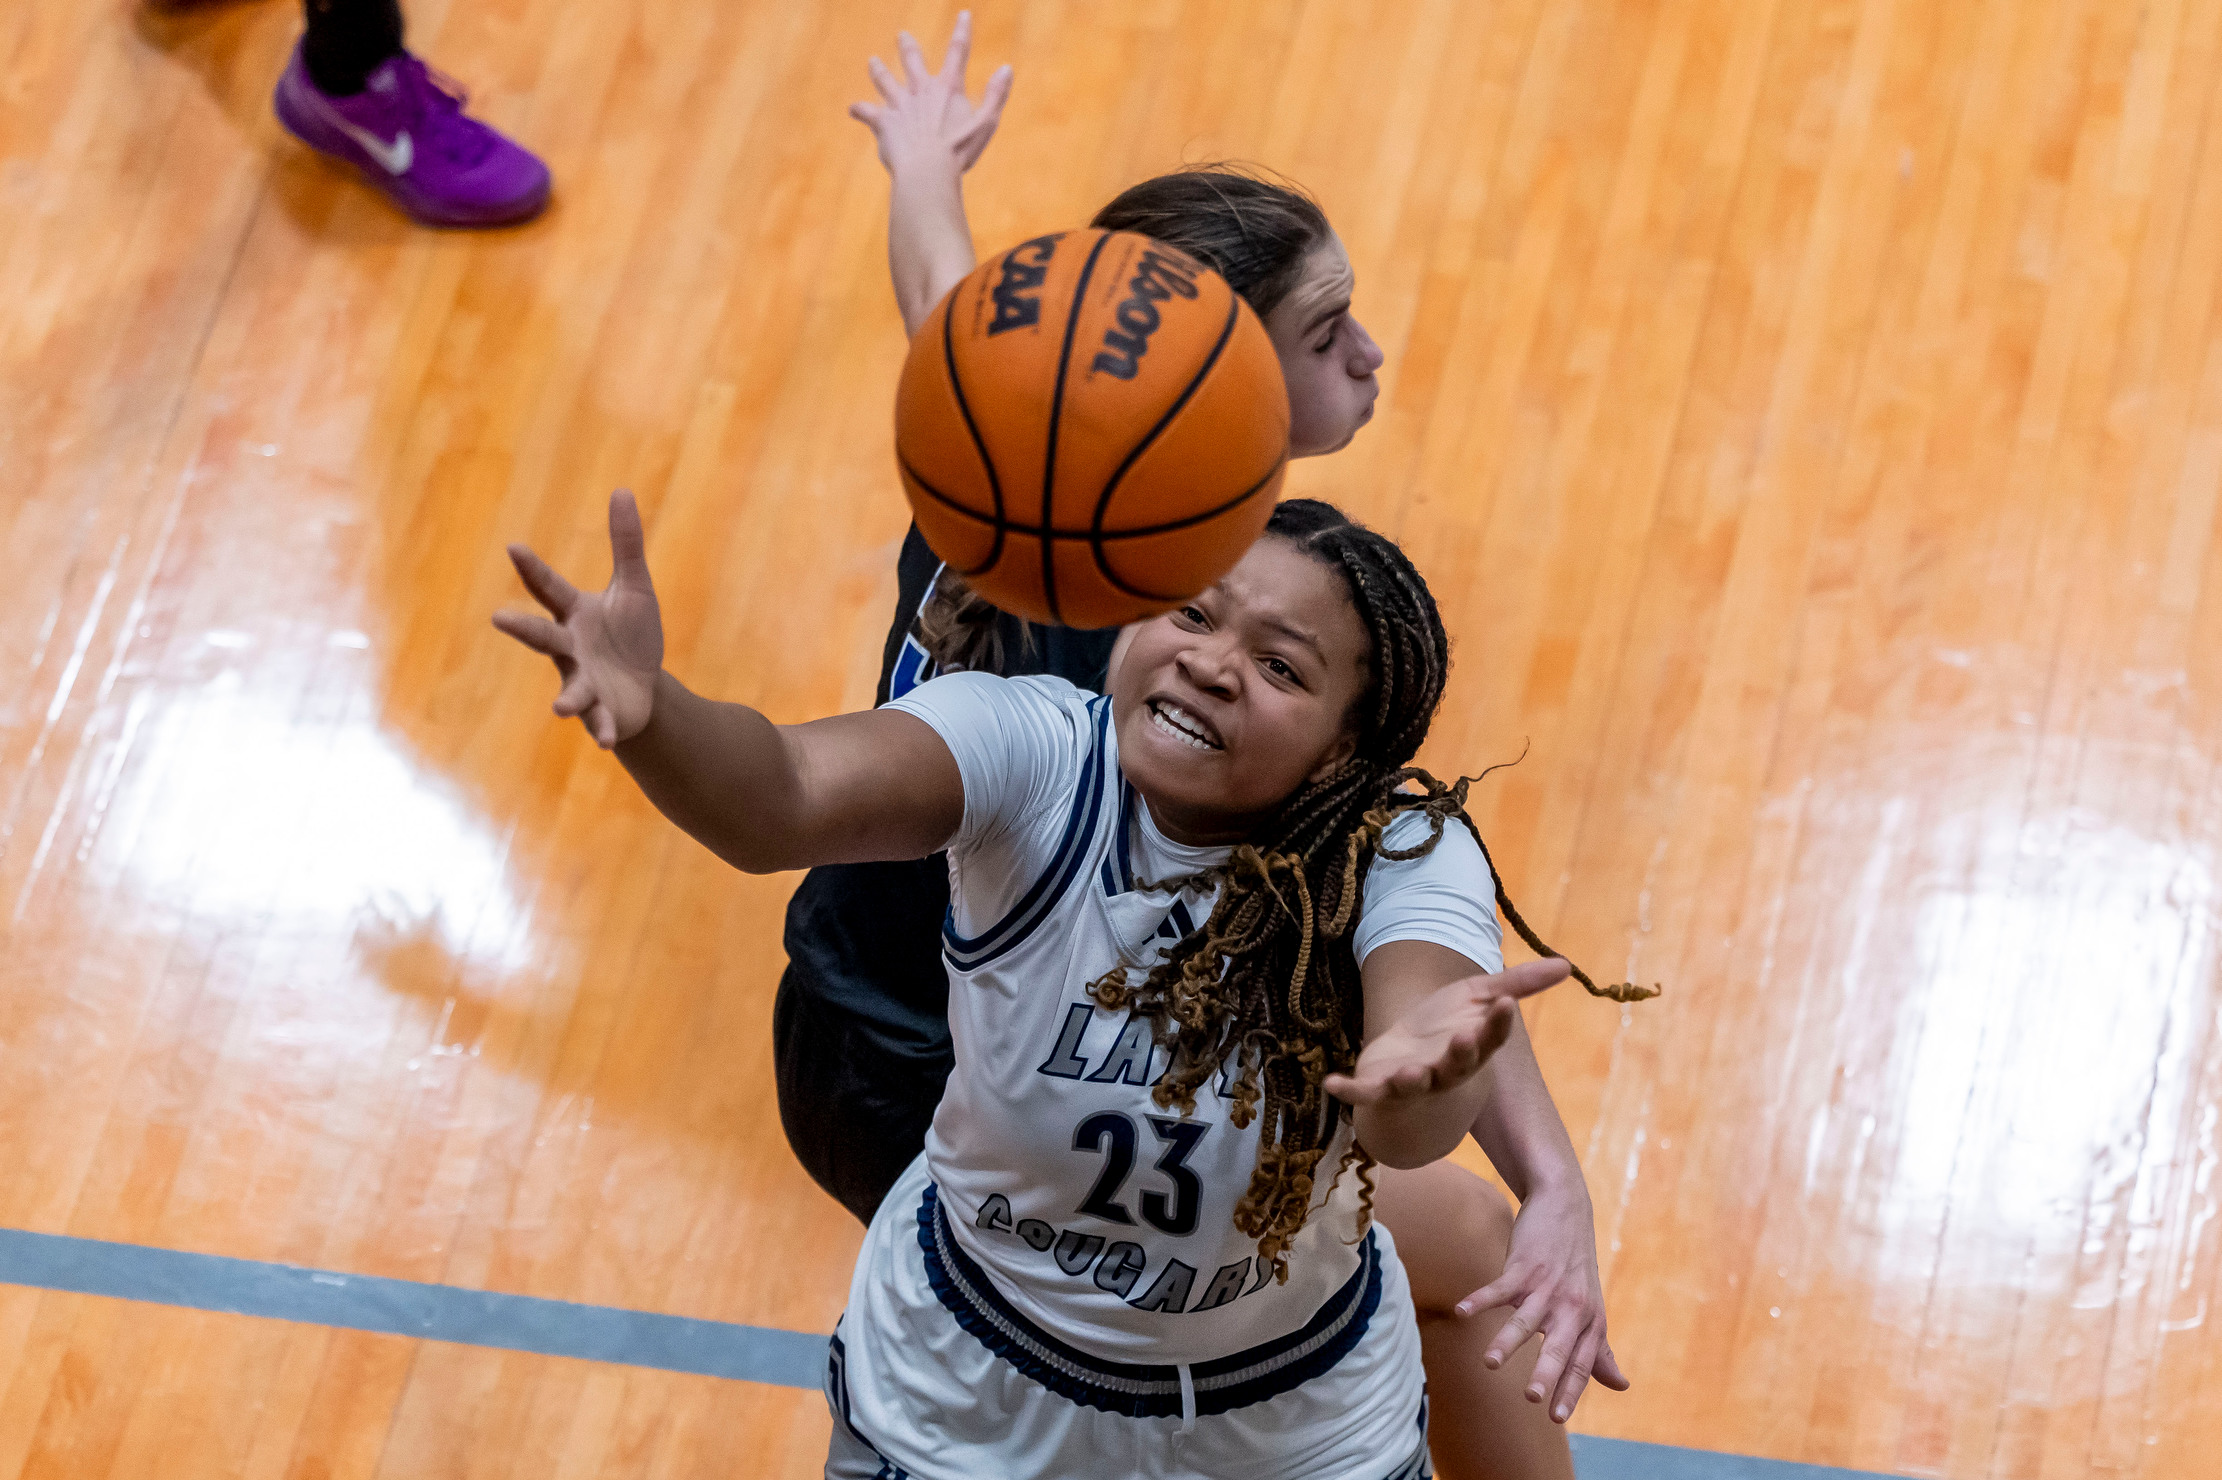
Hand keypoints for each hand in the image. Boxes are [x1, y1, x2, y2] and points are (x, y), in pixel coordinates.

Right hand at [492, 489, 663, 749]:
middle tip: (498, 619)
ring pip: (570, 688)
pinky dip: (603, 729)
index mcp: (574, 614)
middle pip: (543, 638)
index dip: (532, 568)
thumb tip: (623, 490)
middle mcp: (570, 648)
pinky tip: (606, 740)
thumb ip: (626, 544)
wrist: (642, 689)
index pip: (549, 588)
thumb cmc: (630, 634)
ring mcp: (582, 682)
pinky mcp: (601, 712)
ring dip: (567, 697)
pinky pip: (599, 721)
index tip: (514, 547)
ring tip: (559, 706)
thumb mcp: (633, 588)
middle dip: (523, 629)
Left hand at [849, 12, 1012, 173]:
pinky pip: (866, 112)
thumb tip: (1007, 68)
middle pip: (912, 59)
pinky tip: (853, 109)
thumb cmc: (959, 151)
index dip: (963, 31)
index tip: (964, 14)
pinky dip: (859, 110)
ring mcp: (899, 104)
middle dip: (907, 45)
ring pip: (884, 79)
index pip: (958, 52)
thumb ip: (997, 95)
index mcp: (948, 88)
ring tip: (872, 62)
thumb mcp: (986, 123)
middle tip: (902, 36)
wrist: (927, 171)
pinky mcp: (883, 122)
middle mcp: (921, 89)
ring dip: (878, 69)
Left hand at [1324, 958, 1567, 1106]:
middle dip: (1461, 1053)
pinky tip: (1332, 1084)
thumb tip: (1568, 966)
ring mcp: (1413, 1083)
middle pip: (1458, 1065)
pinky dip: (1350, 1091)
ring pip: (1416, 1085)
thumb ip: (1519, 984)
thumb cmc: (1450, 1033)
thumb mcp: (1481, 1001)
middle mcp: (1447, 1071)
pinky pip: (1364, 1093)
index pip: (1490, 1038)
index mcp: (1473, 1048)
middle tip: (1465, 1038)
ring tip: (1410, 1074)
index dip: (1497, 1023)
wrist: (1413, 1071)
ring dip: (1413, 1081)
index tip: (1504, 1002)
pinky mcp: (1379, 1089)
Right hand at [1457, 1179, 1629, 1422]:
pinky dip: (1479, 1299)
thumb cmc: (1575, 1266)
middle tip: (1531, 1398)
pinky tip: (1461, 1311)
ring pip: (1524, 1319)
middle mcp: (1571, 1307)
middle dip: (1544, 1372)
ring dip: (1506, 1341)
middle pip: (1557, 1345)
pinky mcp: (1523, 1265)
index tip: (1557, 1416)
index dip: (1570, 1389)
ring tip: (1489, 1363)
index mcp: (1589, 1321)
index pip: (1580, 1362)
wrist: (1565, 1207)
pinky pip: (1499, 1287)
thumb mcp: (1591, 1308)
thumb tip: (1621, 1386)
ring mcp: (1546, 1285)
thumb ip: (1600, 1350)